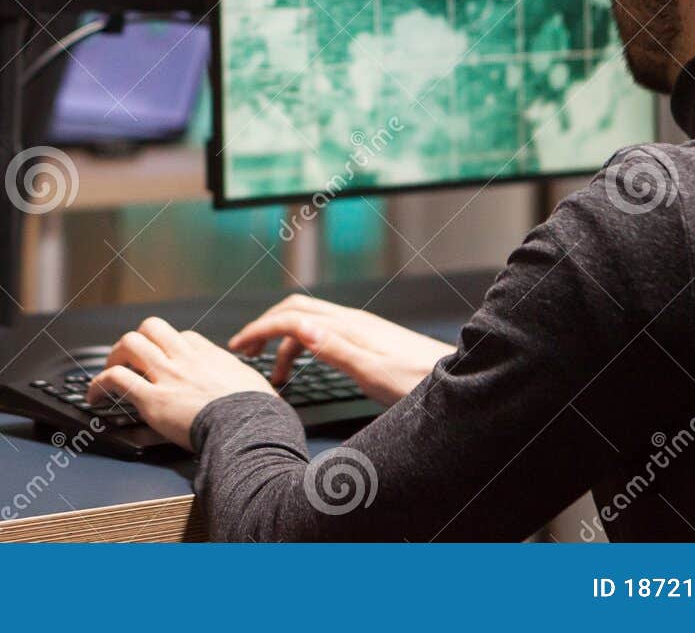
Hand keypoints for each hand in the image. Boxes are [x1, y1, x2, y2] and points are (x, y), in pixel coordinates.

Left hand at [87, 317, 278, 449]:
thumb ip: (241, 380)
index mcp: (209, 355)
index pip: (181, 336)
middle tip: (129, 357)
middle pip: (151, 328)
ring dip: (114, 355)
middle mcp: (184, 359)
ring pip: (129, 343)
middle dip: (137, 339)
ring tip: (108, 370)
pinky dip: (99, 384)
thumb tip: (250, 387)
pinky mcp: (152, 399)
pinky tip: (94, 395)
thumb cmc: (257, 413)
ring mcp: (166, 376)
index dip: (169, 346)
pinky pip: (116, 379)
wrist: (249, 429)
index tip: (165, 359)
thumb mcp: (254, 384)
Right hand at [228, 294, 453, 405]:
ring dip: (283, 342)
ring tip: (272, 374)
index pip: (290, 318)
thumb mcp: (373, 374)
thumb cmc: (418, 383)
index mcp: (347, 327)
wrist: (456, 379)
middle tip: (243, 352)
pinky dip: (302, 346)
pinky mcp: (367, 339)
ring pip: (308, 323)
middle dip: (264, 328)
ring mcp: (359, 329)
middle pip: (295, 311)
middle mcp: (351, 322)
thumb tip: (300, 329)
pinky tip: (305, 367)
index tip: (238, 347)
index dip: (259, 330)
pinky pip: (323, 334)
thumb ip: (335, 351)